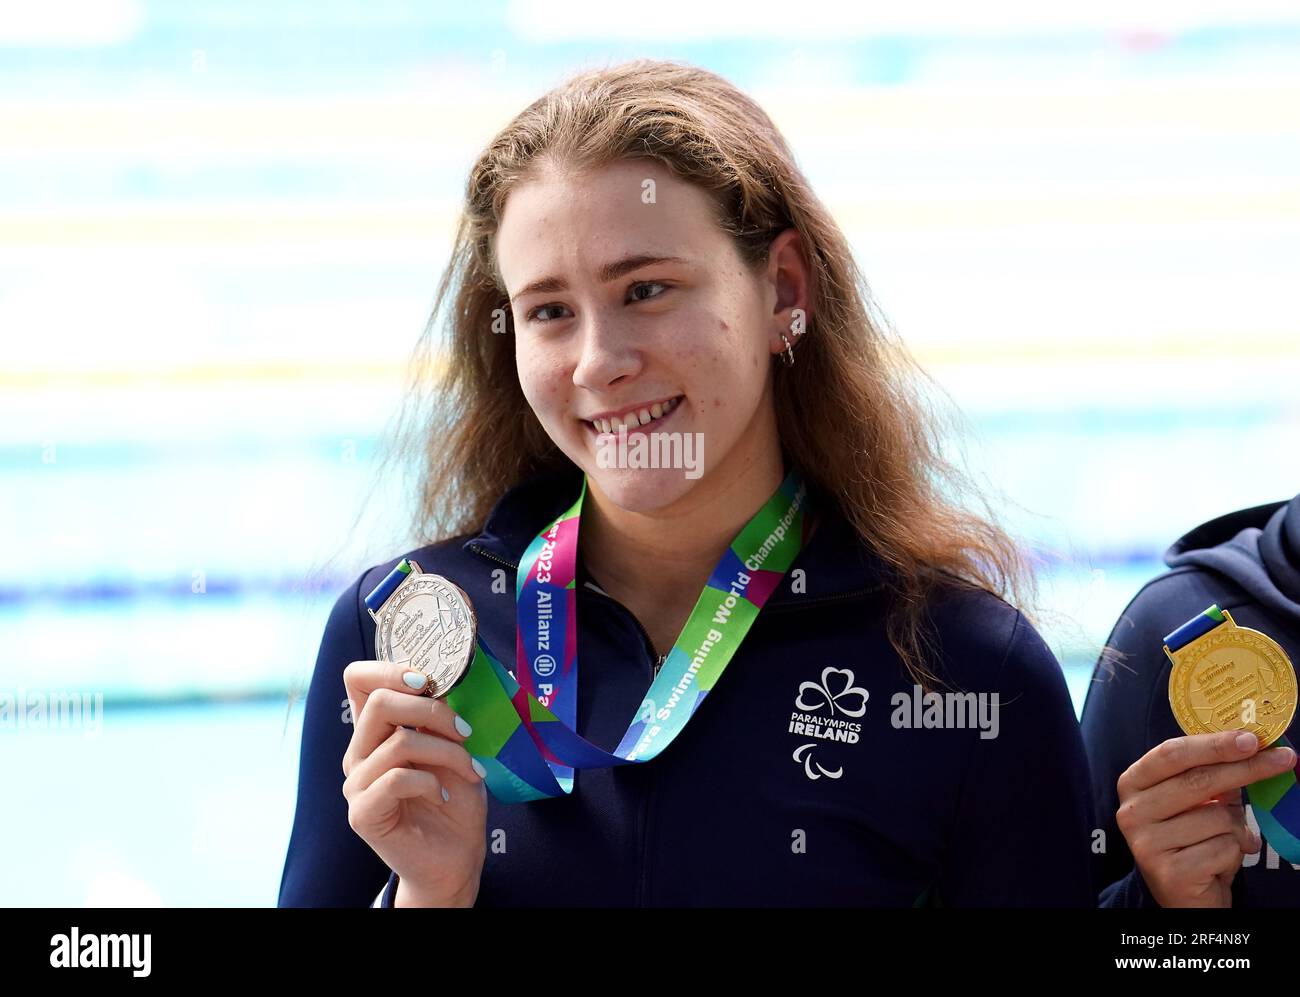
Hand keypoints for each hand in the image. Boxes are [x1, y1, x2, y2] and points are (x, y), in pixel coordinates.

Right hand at [342, 660, 487, 905]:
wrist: (455, 855)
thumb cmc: (455, 795)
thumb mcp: (455, 744)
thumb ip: (441, 712)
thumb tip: (452, 675)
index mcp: (377, 729)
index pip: (359, 679)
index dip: (391, 668)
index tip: (430, 681)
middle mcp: (360, 752)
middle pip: (380, 702)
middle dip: (433, 710)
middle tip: (465, 730)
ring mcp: (357, 783)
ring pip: (398, 741)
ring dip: (446, 751)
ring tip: (469, 768)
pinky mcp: (363, 813)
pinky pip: (396, 778)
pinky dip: (430, 782)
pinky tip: (444, 794)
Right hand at [1115, 730, 1295, 906]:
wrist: (1184, 895)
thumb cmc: (1192, 839)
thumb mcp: (1197, 802)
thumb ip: (1213, 775)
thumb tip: (1252, 746)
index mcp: (1134, 783)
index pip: (1172, 754)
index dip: (1214, 744)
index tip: (1251, 738)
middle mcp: (1132, 811)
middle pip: (1197, 780)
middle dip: (1246, 768)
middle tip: (1281, 759)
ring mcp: (1146, 842)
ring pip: (1217, 818)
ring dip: (1236, 829)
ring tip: (1225, 841)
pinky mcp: (1169, 872)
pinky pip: (1223, 848)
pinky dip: (1234, 854)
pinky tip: (1219, 862)